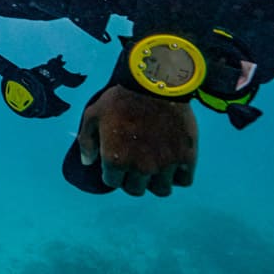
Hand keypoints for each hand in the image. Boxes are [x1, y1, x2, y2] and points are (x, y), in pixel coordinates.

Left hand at [77, 84, 198, 195]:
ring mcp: (164, 165)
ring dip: (156, 182)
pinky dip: (179, 176)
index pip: (112, 182)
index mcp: (115, 160)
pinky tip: (174, 164)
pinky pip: (184, 181)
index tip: (118, 162)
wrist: (156, 83)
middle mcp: (139, 168)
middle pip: (136, 189)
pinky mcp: (186, 158)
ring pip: (161, 190)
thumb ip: (87, 141)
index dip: (113, 172)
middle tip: (137, 164)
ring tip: (156, 168)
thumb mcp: (93, 114)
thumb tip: (87, 162)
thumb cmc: (121, 98)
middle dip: (133, 179)